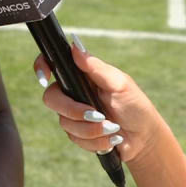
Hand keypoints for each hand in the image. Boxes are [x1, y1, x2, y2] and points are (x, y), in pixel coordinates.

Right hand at [34, 38, 167, 163]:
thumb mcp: (119, 83)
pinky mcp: (78, 134)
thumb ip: (95, 67)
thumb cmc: (135, 105)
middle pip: (52, 98)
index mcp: (81, 76)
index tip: (45, 78)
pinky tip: (111, 138)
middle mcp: (73, 93)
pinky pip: (75, 139)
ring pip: (65, 123)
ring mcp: (74, 114)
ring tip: (113, 128)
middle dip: (75, 111)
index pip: (52, 64)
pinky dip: (96, 141)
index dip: (41, 68)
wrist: (144, 138)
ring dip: (92, 129)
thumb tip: (75, 45)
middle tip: (98, 115)